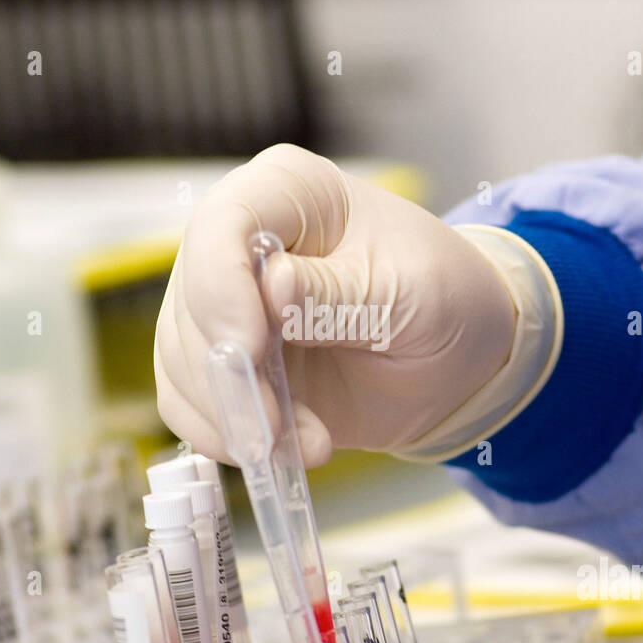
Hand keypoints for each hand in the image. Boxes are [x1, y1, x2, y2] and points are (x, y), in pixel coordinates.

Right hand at [155, 144, 515, 466]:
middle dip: (225, 374)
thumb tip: (271, 288)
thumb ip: (338, 295)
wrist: (461, 357)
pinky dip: (228, 436)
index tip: (250, 348)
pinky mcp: (228, 365)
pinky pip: (191, 403)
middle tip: (273, 427)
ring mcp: (227, 305)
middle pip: (190, 300)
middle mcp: (241, 241)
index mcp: (289, 192)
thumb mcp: (410, 291)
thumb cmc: (445, 296)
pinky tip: (284, 450)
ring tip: (301, 442)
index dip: (221, 289)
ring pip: (181, 359)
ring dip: (233, 415)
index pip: (222, 223)